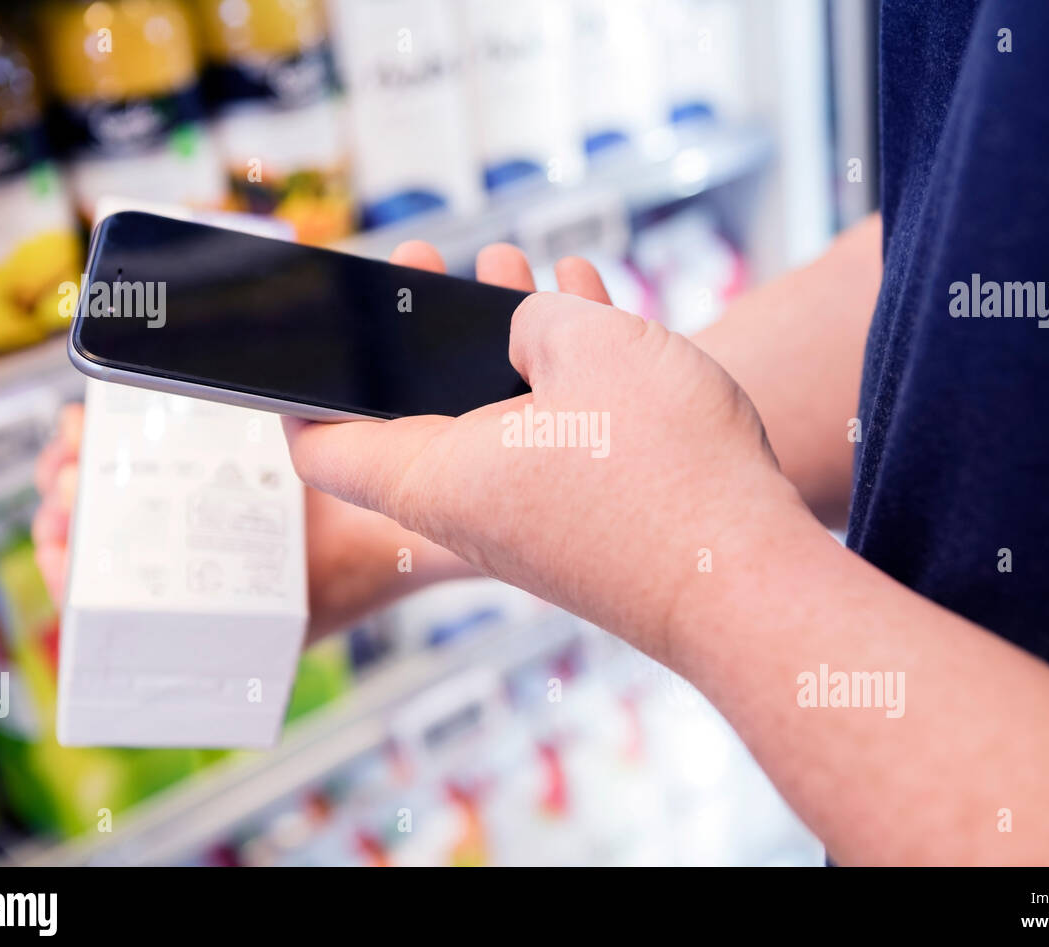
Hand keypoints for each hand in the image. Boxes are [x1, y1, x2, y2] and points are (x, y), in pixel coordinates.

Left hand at [284, 245, 810, 664]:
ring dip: (502, 338)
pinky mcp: (588, 522)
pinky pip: (552, 436)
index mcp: (435, 477)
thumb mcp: (585, 345)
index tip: (312, 338)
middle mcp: (472, 509)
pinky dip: (558, 374)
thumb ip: (535, 318)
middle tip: (431, 264)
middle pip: (418, 412)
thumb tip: (530, 327)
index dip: (300, 388)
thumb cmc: (658, 472)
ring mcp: (534, 520)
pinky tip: (587, 312)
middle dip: (424, 329)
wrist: (748, 581)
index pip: (322, 447)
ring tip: (513, 264)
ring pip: (496, 414)